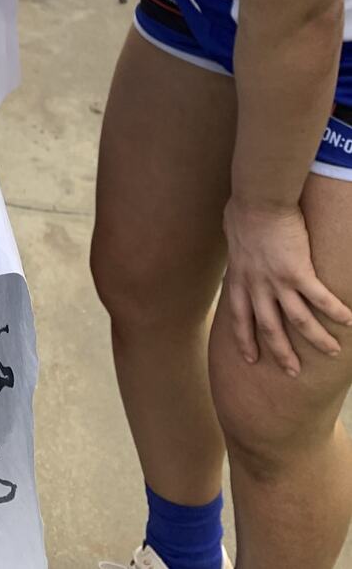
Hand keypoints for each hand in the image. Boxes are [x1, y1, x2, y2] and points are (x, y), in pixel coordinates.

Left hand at [223, 196, 351, 375]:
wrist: (258, 199)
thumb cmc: (244, 209)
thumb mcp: (232, 235)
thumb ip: (238, 251)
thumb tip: (237, 244)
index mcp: (239, 278)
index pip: (239, 317)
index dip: (245, 340)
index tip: (251, 359)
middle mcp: (257, 286)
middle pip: (269, 329)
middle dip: (282, 354)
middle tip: (293, 372)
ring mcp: (278, 282)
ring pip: (299, 321)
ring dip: (317, 340)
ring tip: (333, 352)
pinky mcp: (299, 272)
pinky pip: (320, 299)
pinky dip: (335, 311)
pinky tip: (349, 322)